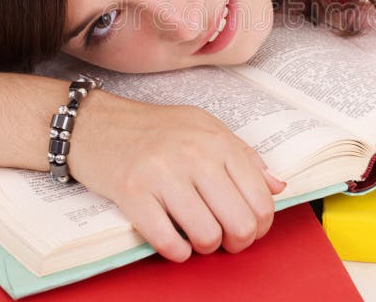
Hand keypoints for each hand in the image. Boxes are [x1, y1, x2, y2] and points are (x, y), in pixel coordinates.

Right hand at [67, 93, 286, 261]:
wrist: (98, 124)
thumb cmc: (155, 129)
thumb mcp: (206, 129)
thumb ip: (244, 157)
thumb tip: (277, 187)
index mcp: (218, 141)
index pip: (260, 199)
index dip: (261, 225)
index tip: (250, 228)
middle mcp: (195, 156)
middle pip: (239, 223)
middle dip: (237, 242)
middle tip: (226, 239)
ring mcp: (162, 175)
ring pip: (206, 237)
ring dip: (205, 247)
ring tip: (197, 237)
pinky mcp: (132, 194)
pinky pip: (168, 242)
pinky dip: (176, 252)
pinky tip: (175, 241)